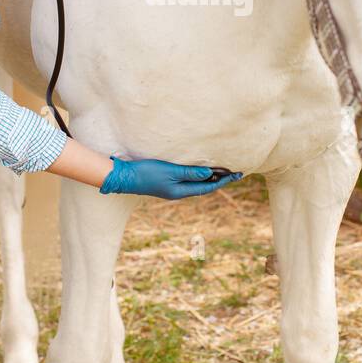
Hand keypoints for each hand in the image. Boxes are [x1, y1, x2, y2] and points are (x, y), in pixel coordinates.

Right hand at [98, 157, 243, 199]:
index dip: (223, 181)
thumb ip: (190, 173)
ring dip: (210, 177)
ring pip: (197, 184)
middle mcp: (178, 192)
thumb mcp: (170, 171)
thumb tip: (210, 174)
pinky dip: (199, 175)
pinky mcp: (166, 182)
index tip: (237, 174)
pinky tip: (201, 170)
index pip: (208, 187)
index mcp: (180, 192)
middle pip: (204, 186)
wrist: (124, 177)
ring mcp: (172, 188)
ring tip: (223, 171)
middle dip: (220, 180)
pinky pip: (188, 180)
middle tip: (236, 173)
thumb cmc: (146, 173)